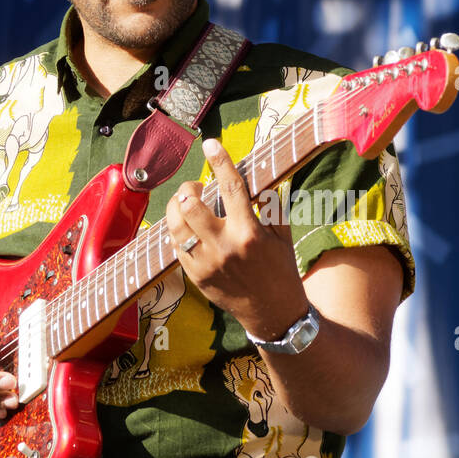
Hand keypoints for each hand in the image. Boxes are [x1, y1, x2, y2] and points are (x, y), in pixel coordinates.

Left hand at [164, 138, 309, 339]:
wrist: (273, 314)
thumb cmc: (281, 270)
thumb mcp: (283, 235)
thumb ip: (270, 205)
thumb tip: (258, 177)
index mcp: (249, 232)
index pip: (231, 187)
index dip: (220, 162)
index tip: (210, 144)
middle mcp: (224, 246)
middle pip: (191, 204)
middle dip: (189, 188)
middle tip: (197, 187)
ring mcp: (206, 263)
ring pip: (176, 225)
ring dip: (177, 208)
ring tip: (187, 204)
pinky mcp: (195, 276)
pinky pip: (176, 246)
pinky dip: (179, 231)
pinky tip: (189, 227)